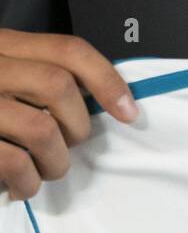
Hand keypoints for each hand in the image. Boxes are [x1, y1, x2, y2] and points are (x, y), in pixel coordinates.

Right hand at [0, 28, 138, 200]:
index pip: (67, 49)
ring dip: (56, 161)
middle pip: (58, 86)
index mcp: (2, 44)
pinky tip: (21, 188)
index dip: (107, 79)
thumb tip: (102, 104)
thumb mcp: (0, 76)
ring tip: (47, 173)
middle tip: (70, 147)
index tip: (129, 111)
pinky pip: (11, 162)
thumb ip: (34, 78)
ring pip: (41, 128)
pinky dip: (26, 182)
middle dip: (78, 124)